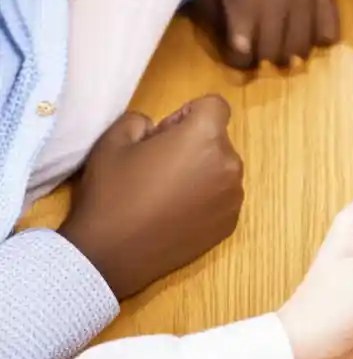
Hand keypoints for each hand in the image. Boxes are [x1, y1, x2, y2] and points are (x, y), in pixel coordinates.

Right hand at [60, 96, 244, 299]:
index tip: (164, 134)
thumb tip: (158, 129)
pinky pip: (222, 197)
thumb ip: (141, 119)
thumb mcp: (113, 140)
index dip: (188, 112)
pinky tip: (175, 213)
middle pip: (218, 139)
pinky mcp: (230, 224)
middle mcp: (230, 165)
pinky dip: (205, 197)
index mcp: (205, 138)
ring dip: (201, 171)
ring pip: (221, 169)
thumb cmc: (113, 192)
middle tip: (158, 165)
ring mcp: (234, 198)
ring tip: (165, 192)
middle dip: (194, 143)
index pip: (215, 105)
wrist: (113, 253)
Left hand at [188, 0, 340, 68]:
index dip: (238, 58)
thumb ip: (218, 32)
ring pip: (303, 49)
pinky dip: (319, 41)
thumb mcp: (206, 4)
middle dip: (264, 58)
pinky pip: (329, 35)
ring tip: (281, 43)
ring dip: (290, 54)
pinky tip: (306, 33)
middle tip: (260, 50)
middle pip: (274, 52)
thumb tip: (244, 55)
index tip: (238, 52)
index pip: (244, 50)